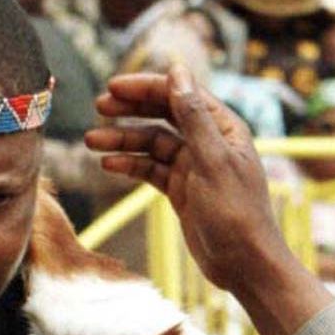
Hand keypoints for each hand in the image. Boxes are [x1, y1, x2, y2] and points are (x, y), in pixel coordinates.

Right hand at [84, 64, 334, 334]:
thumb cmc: (236, 212)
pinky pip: (151, 169)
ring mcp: (193, 166)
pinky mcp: (182, 190)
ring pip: (152, 143)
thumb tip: (178, 70)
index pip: (180, 94)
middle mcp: (208, 142)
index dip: (146, 88)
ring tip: (90, 141)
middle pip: (163, 114)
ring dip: (122, 140)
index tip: (113, 88)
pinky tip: (108, 165)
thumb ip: (193, 115)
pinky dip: (130, 165)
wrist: (243, 264)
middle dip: (130, 109)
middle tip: (98, 107)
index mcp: (223, 127)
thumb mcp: (212, 160)